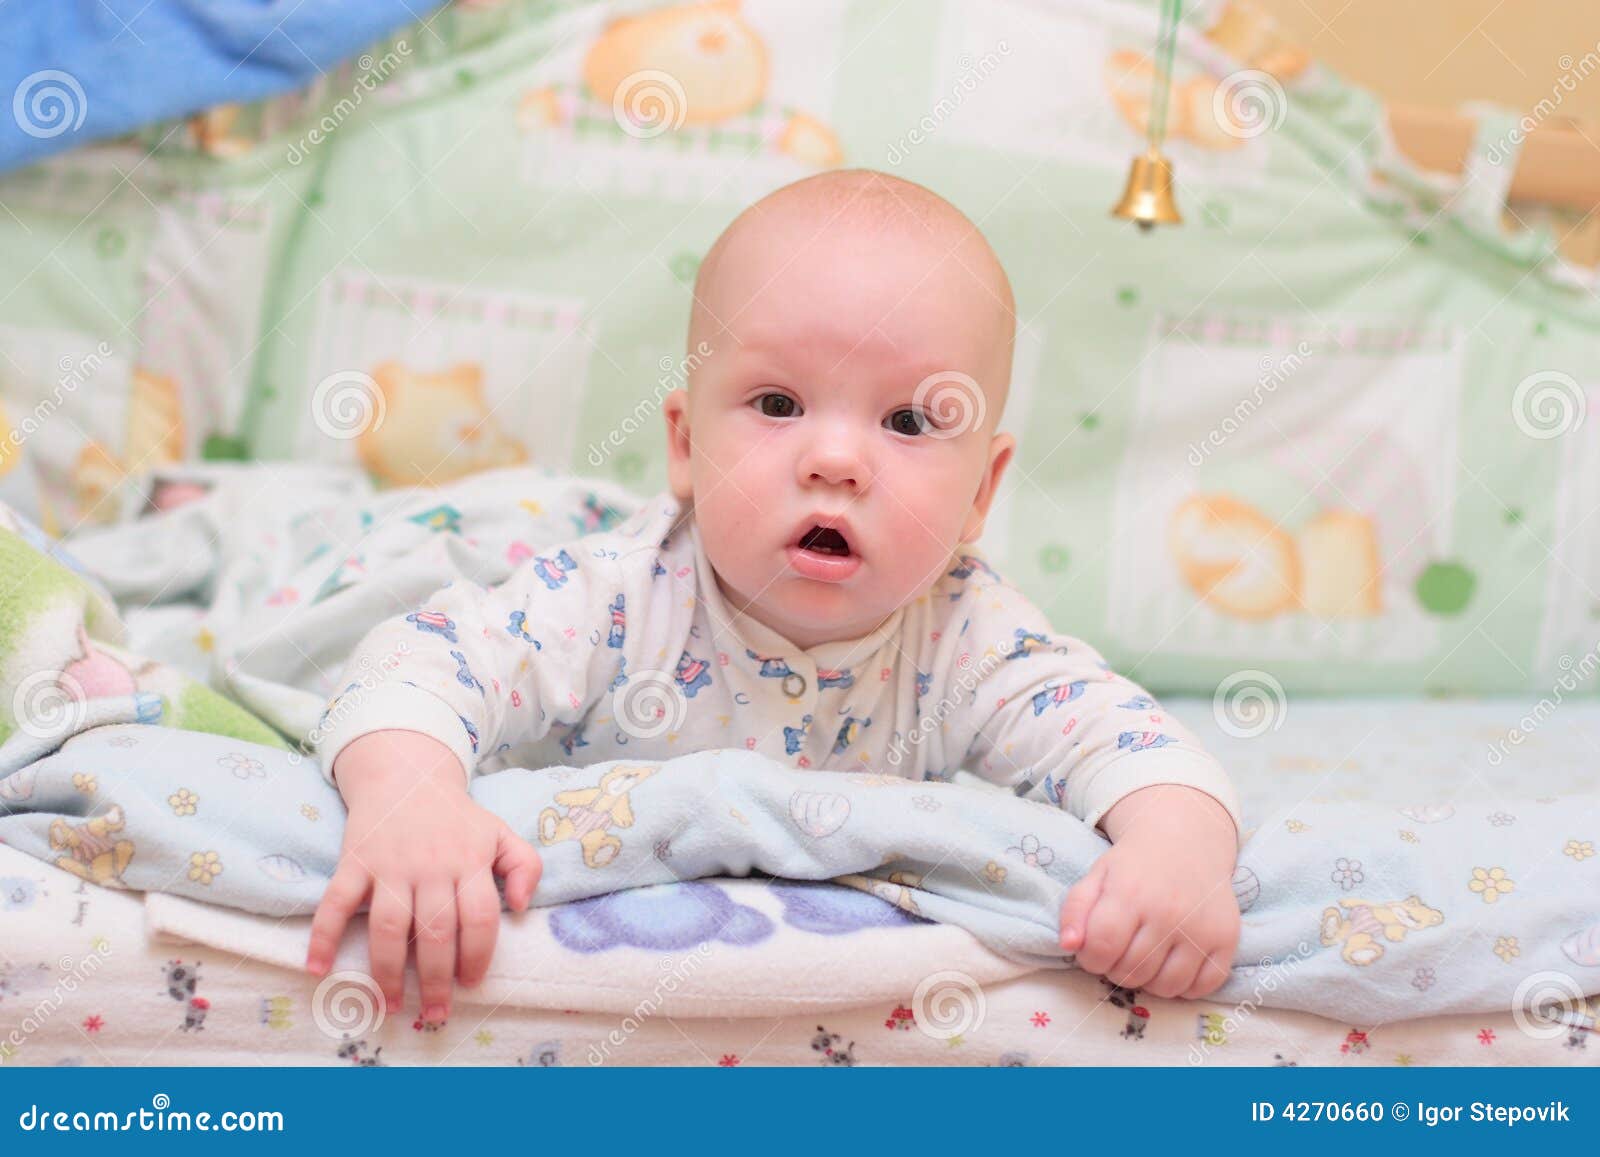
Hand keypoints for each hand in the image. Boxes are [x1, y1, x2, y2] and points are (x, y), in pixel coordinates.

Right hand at [305, 730, 541, 1021]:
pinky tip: (318, 969)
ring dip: (388, 972)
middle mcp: (431, 865)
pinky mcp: (354, 861)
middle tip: (436, 1012)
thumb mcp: (500, 832)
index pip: (479, 916)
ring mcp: (390, 864)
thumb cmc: (456, 817)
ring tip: (390, 1005)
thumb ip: (525, 865)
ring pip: (390, 926)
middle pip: (436, 930)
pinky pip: (335, 902)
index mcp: (469, 860)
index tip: (471, 983)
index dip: (478, 954)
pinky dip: (322, 936)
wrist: (406, 773)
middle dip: (437, 979)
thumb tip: (523, 908)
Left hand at [1058, 784, 1239, 999]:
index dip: (1091, 959)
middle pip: (1131, 972)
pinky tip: (1173, 965)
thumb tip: (1069, 945)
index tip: (1094, 951)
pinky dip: (1184, 987)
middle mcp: (1168, 911)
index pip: (1102, 948)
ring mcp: (1201, 927)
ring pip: (1165, 986)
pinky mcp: (1227, 939)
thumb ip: (1075, 910)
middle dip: (1117, 970)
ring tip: (1144, 958)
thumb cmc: (1135, 865)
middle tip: (1120, 951)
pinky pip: (1203, 987)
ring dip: (1148, 982)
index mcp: (1130, 892)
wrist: (1187, 841)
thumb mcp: (1097, 876)